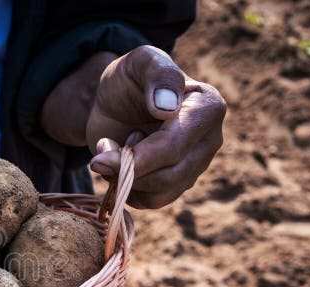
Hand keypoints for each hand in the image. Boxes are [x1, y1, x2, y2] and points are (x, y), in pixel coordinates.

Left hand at [86, 46, 225, 208]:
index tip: (101, 152)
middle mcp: (209, 141)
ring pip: (161, 194)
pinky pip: (150, 201)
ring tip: (116, 149)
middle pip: (169, 175)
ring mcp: (195, 166)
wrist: (115, 100)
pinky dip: (125, 189)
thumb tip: (167, 109)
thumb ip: (158, 76)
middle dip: (126, 169)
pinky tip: (119, 165)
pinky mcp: (175, 184)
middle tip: (100, 152)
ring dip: (125, 178)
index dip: (137, 156)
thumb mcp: (141, 62)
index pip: (175, 146)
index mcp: (208, 107)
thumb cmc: (131, 78)